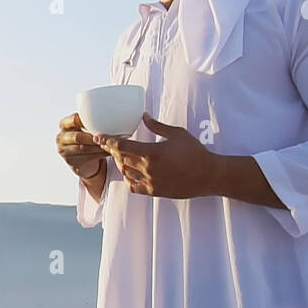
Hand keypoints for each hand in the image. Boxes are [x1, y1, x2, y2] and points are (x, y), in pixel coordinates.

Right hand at [56, 112, 107, 177]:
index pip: (74, 119)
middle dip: (93, 138)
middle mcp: (61, 138)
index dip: (87, 121)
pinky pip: (86, 157)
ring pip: (83, 148)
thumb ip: (90, 122)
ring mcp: (64, 151)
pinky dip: (98, 154)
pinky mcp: (71, 162)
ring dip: (97, 146)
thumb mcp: (86, 128)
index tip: (99, 123)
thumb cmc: (88, 140)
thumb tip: (108, 115)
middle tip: (105, 137)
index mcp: (64, 125)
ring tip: (109, 145)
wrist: (85, 160)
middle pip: (78, 137)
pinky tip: (106, 152)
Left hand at [93, 112, 219, 198]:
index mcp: (151, 153)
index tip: (99, 137)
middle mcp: (148, 169)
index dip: (107, 141)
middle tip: (111, 144)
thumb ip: (157, 126)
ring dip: (121, 164)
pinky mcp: (155, 192)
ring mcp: (150, 182)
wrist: (209, 175)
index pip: (121, 146)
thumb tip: (144, 116)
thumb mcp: (177, 134)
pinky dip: (128, 179)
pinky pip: (133, 187)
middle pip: (120, 159)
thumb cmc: (195, 152)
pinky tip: (131, 173)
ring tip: (122, 156)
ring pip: (125, 172)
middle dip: (113, 151)